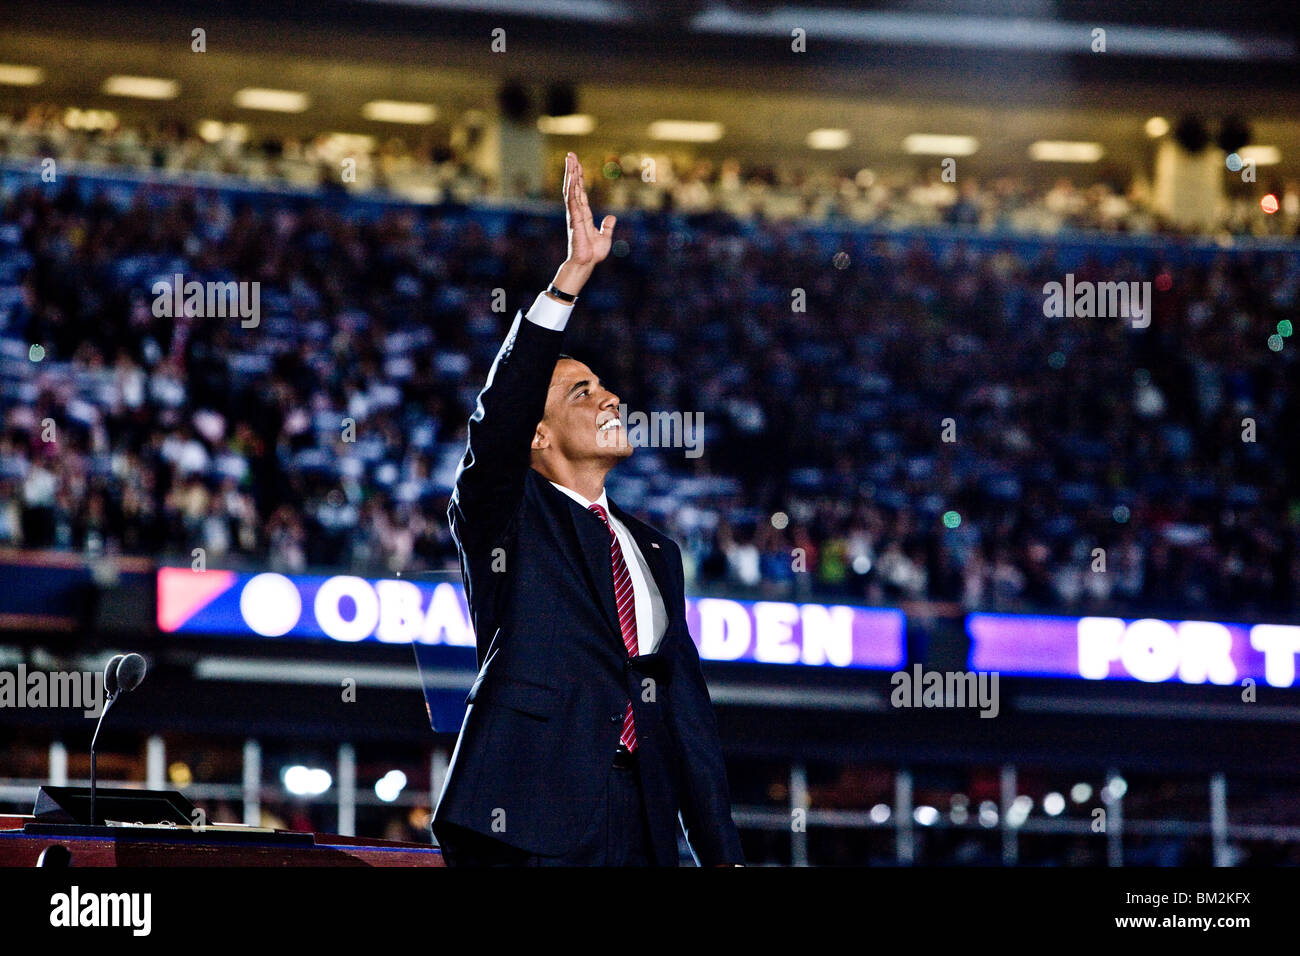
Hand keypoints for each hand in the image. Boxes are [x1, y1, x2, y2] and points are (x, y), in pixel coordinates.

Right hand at [555, 152, 615, 291]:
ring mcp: (574, 214)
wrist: (586, 263)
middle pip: (574, 186)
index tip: (577, 164)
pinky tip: (571, 178)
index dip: (579, 177)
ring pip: (571, 190)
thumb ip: (607, 226)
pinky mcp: (574, 219)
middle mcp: (577, 211)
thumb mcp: (604, 237)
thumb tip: (611, 218)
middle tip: (570, 154)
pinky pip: (572, 201)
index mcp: (584, 214)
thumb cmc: (592, 253)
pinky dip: (572, 189)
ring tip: (569, 160)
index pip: (580, 191)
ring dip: (570, 174)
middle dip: (572, 170)